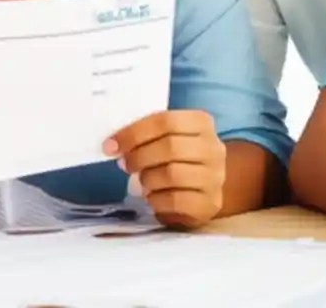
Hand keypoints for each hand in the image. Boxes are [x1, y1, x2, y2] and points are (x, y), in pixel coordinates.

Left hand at [106, 110, 225, 228]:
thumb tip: (114, 145)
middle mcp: (213, 148)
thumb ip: (147, 135)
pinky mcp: (210, 203)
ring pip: (172, 174)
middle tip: (124, 164)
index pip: (165, 121)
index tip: (111, 145)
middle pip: (170, 147)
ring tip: (142, 181)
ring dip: (147, 179)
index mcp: (201, 123)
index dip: (134, 133)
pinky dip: (156, 200)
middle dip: (139, 157)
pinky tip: (153, 197)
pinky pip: (175, 200)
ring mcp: (214, 177)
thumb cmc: (182, 156)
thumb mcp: (170, 137)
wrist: (209, 185)